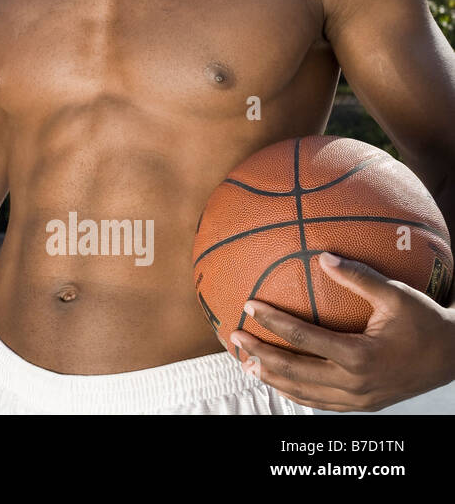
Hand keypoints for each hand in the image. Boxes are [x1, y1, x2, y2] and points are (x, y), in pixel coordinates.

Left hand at [228, 252, 454, 410]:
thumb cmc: (427, 322)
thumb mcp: (397, 295)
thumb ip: (358, 276)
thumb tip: (322, 255)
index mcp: (359, 357)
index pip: (303, 339)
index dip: (273, 322)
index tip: (249, 306)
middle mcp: (355, 384)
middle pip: (294, 372)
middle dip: (260, 355)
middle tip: (234, 337)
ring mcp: (358, 400)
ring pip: (303, 393)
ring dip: (272, 378)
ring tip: (245, 362)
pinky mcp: (363, 406)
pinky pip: (320, 403)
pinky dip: (295, 392)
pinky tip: (278, 380)